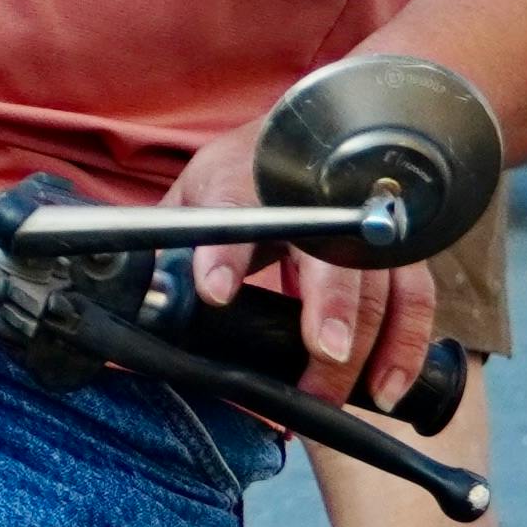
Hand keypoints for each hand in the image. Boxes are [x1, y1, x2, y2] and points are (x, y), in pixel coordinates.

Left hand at [158, 130, 435, 402]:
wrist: (303, 132)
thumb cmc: (237, 176)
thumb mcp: (191, 198)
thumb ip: (162, 248)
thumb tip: (114, 307)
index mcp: (238, 181)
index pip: (229, 211)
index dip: (225, 255)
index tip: (215, 292)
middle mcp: (308, 197)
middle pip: (325, 253)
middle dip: (328, 305)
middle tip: (321, 356)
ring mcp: (359, 219)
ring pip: (379, 279)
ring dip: (374, 339)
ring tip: (354, 394)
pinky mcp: (392, 247)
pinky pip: (412, 296)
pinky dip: (405, 343)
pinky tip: (388, 387)